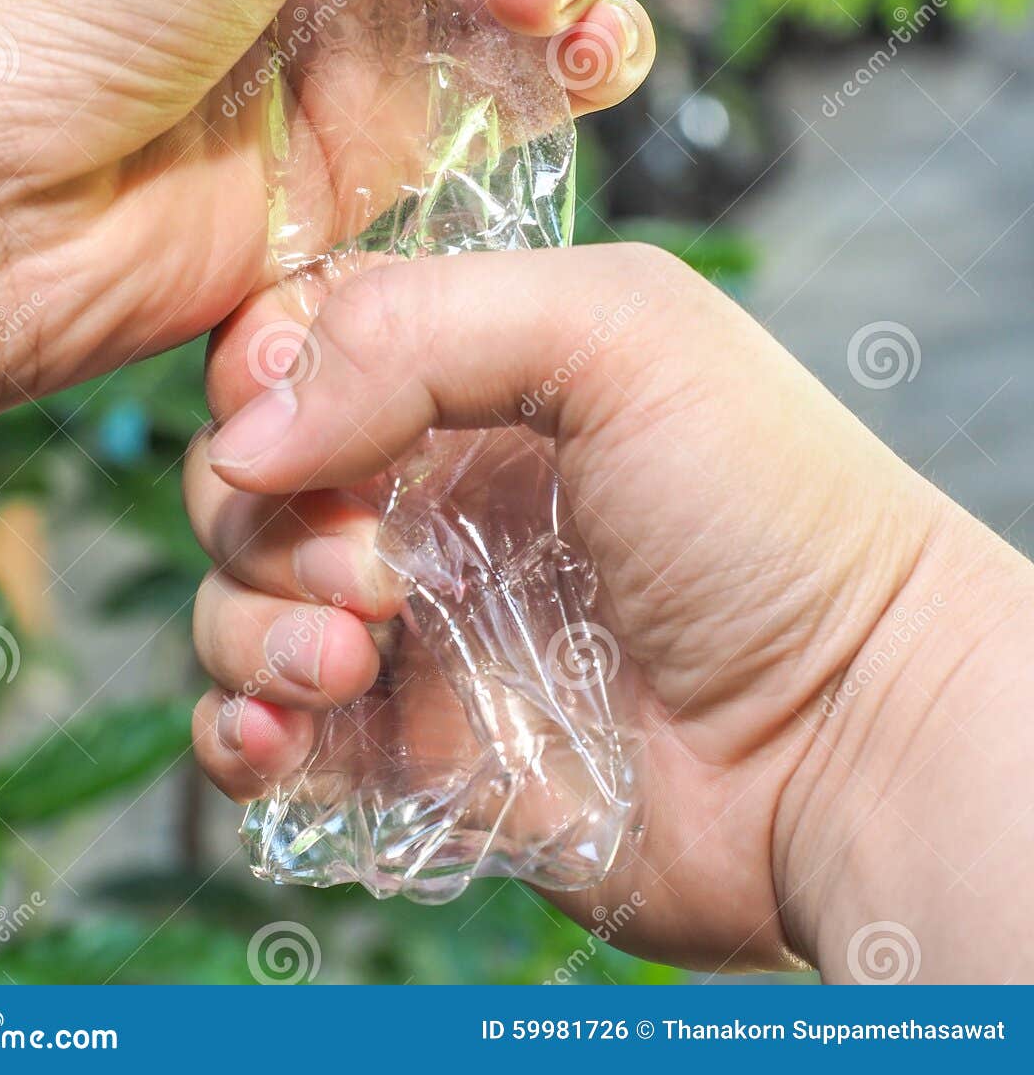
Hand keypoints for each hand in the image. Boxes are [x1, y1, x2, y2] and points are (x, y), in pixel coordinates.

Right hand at [186, 244, 1033, 979]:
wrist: (850, 738)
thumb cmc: (767, 511)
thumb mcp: (619, 335)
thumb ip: (417, 331)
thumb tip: (244, 436)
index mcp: (471, 377)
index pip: (293, 344)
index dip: (261, 378)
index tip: (289, 422)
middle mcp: (429, 495)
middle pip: (246, 478)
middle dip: (269, 518)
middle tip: (375, 569)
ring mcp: (416, 627)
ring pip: (237, 604)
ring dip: (253, 629)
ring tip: (357, 660)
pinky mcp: (409, 755)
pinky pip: (259, 739)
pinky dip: (238, 735)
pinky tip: (281, 738)